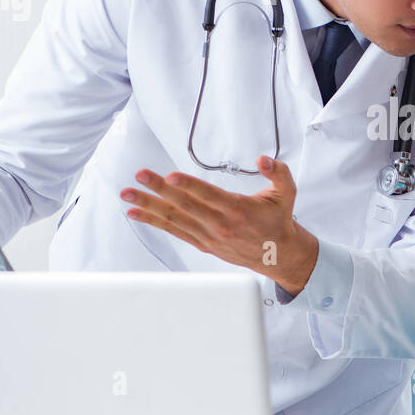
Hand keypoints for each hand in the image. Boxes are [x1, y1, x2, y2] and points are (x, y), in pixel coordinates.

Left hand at [119, 155, 318, 295]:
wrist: (278, 255)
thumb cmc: (278, 221)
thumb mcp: (286, 193)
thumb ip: (278, 173)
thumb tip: (265, 159)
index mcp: (238, 210)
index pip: (209, 196)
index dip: (189, 186)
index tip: (171, 177)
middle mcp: (220, 224)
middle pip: (185, 206)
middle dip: (160, 190)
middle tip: (141, 176)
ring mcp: (209, 236)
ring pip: (174, 219)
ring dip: (149, 206)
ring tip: (128, 194)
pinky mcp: (203, 243)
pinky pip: (174, 231)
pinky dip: (154, 222)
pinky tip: (137, 213)